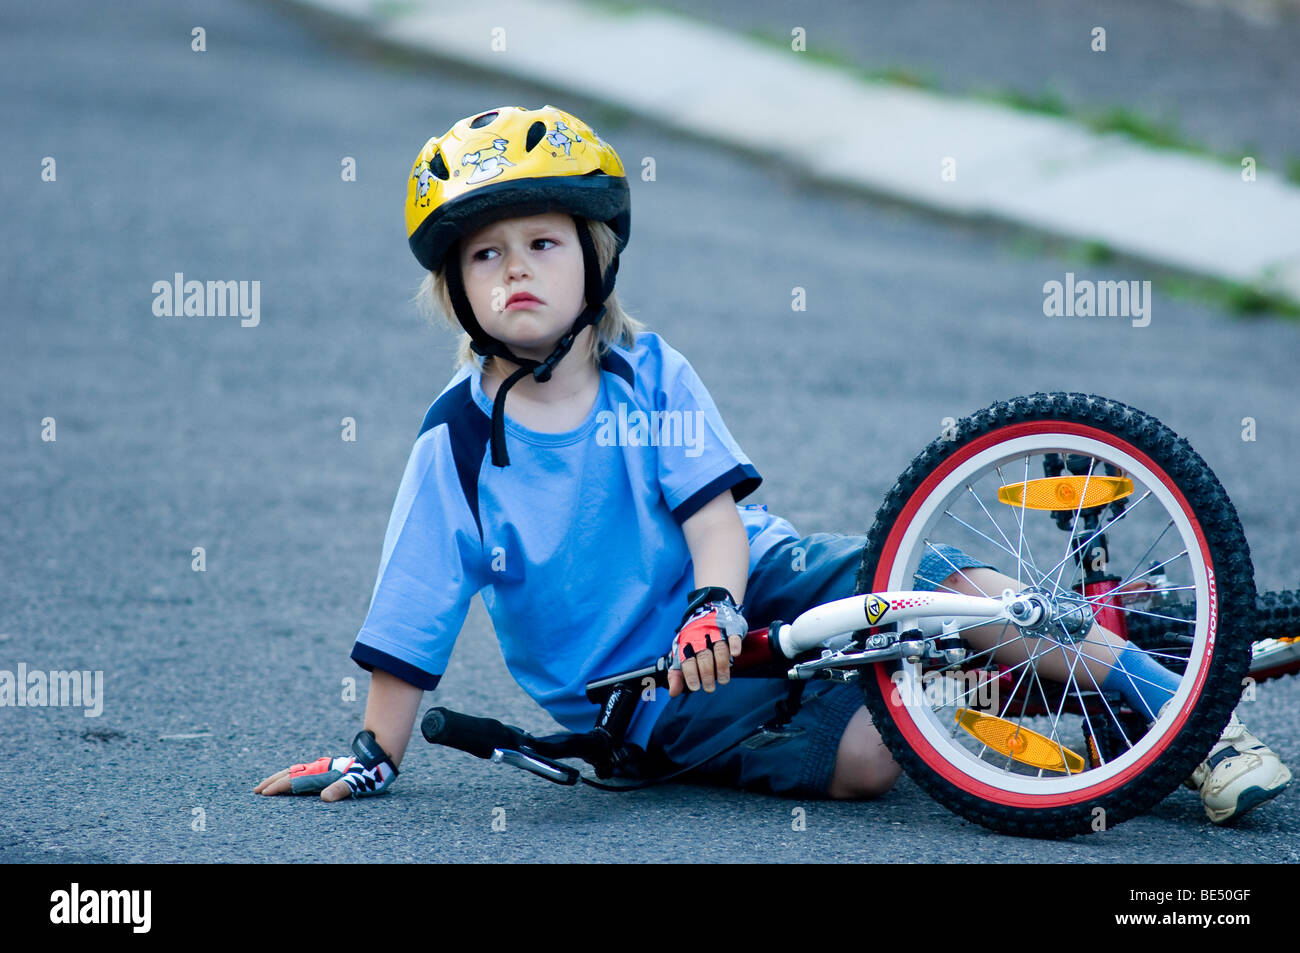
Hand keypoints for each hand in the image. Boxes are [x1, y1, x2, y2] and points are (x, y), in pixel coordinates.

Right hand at [254, 732, 397, 800]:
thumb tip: (324, 798)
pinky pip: (303, 770)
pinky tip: (289, 779)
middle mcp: (320, 767)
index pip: (295, 780)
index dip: (279, 787)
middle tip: (256, 790)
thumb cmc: (370, 774)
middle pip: (291, 773)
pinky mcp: (327, 767)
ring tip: (267, 785)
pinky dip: (291, 774)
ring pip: (296, 770)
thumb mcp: (358, 783)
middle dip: (273, 781)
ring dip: (280, 777)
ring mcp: (323, 766)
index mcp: (323, 772)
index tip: (264, 793)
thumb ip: (341, 789)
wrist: (380, 757)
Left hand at [667, 587, 746, 696]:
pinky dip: (735, 643)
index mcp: (686, 642)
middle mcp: (700, 635)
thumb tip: (673, 693)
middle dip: (707, 674)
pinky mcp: (730, 625)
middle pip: (704, 656)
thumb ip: (677, 674)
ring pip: (719, 648)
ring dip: (722, 665)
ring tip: (723, 680)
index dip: (690, 674)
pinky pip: (733, 633)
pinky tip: (735, 654)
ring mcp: (716, 629)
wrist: (707, 609)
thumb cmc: (693, 639)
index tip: (695, 687)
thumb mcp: (681, 654)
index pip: (687, 659)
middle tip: (709, 688)